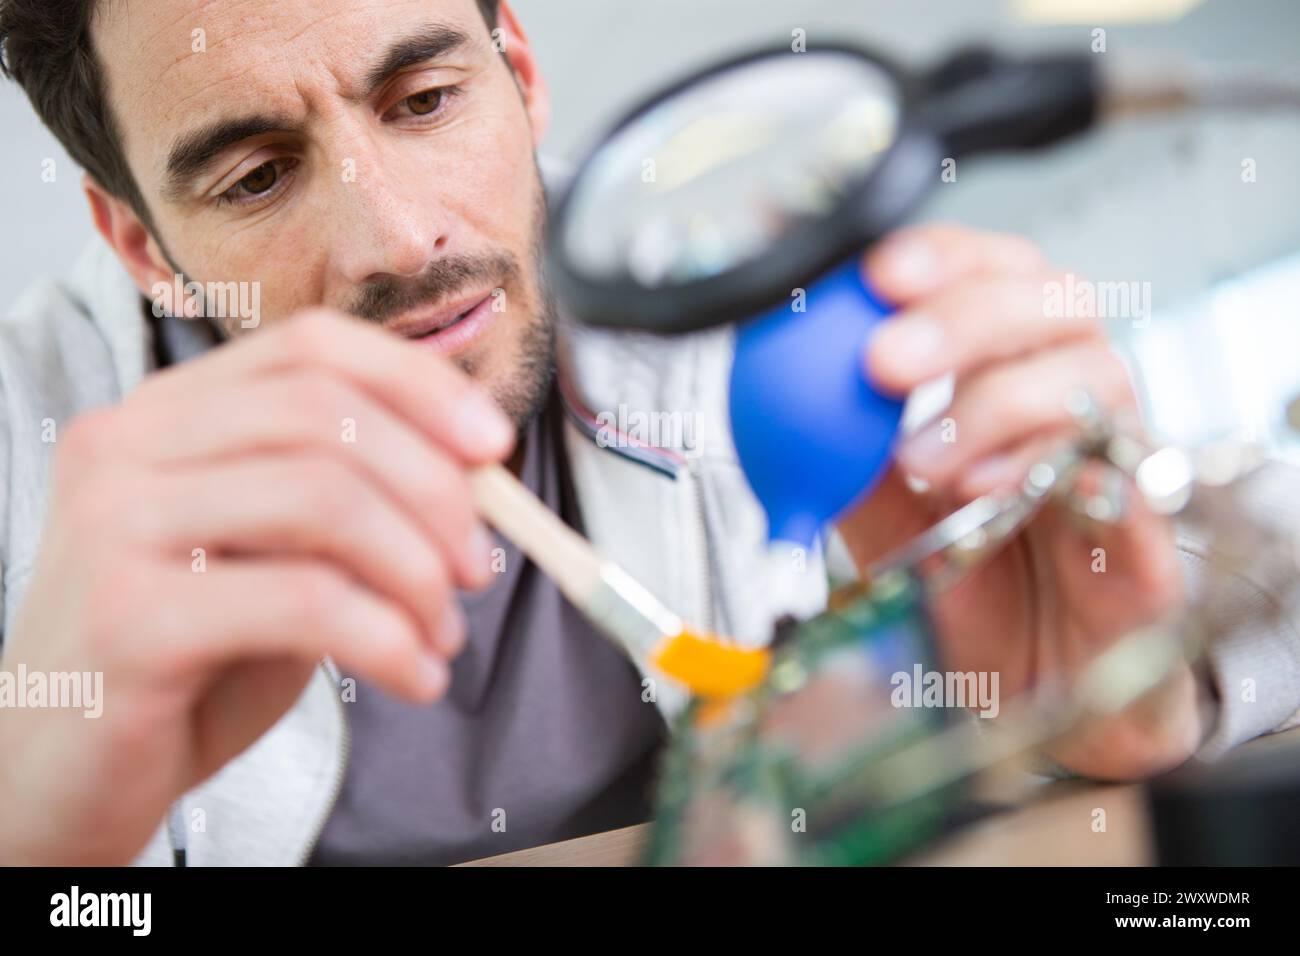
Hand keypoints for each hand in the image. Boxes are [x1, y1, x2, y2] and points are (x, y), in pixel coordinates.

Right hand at [0, 310, 511, 863]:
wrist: (62, 772)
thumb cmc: (186, 660)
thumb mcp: (276, 560)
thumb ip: (352, 506)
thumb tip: (478, 478)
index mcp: (167, 412)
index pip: (312, 346)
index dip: (419, 383)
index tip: (495, 445)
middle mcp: (128, 443)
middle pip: (327, 414)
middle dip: (436, 490)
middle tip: (479, 567)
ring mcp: (115, 523)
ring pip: (324, 497)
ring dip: (417, 571)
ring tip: (444, 635)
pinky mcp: (128, 616)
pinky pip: (305, 601)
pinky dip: (389, 639)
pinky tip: (416, 677)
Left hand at [836, 224, 1201, 779]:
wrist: (1012, 677)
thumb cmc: (955, 569)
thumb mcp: (871, 503)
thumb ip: (835, 444)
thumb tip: (771, 382)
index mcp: (1009, 360)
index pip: (993, 270)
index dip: (943, 255)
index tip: (877, 274)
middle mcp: (1073, 389)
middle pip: (1054, 301)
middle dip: (962, 319)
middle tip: (884, 362)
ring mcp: (1118, 455)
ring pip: (1094, 383)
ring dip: (998, 408)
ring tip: (927, 465)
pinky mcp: (1151, 535)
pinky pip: (1134, 489)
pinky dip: (1076, 481)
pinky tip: (1015, 494)